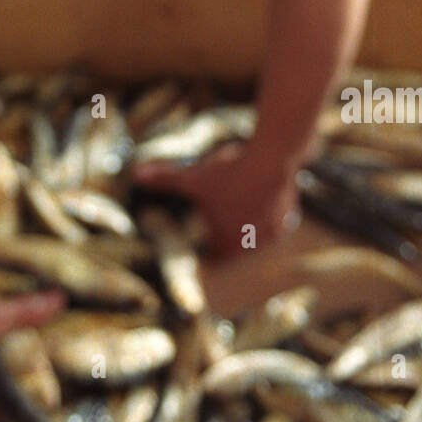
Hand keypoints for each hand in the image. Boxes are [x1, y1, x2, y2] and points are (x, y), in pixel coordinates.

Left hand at [131, 143, 300, 258]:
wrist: (271, 161)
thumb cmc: (229, 173)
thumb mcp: (193, 176)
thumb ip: (165, 179)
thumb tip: (135, 174)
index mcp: (226, 245)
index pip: (214, 261)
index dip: (206, 252)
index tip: (201, 242)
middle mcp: (250, 248)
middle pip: (234, 251)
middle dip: (225, 239)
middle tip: (217, 223)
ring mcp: (270, 237)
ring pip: (253, 240)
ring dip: (246, 231)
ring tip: (236, 212)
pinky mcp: (286, 223)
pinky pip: (271, 228)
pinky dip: (265, 220)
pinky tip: (257, 204)